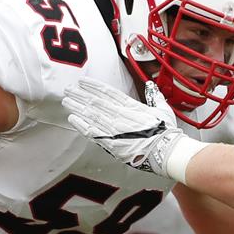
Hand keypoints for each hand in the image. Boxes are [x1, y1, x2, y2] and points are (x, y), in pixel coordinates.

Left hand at [63, 79, 188, 177]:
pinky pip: (92, 132)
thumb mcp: (163, 110)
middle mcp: (120, 116)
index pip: (108, 92)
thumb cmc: (167, 133)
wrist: (166, 152)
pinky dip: (81, 125)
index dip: (93, 86)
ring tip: (67, 101)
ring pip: (91, 115)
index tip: (83, 81)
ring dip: (78, 107)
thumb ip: (155, 97)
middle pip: (96, 101)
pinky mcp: (112, 143)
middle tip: (68, 89)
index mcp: (132, 106)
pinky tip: (72, 118)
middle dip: (80, 94)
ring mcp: (115, 129)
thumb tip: (152, 87)